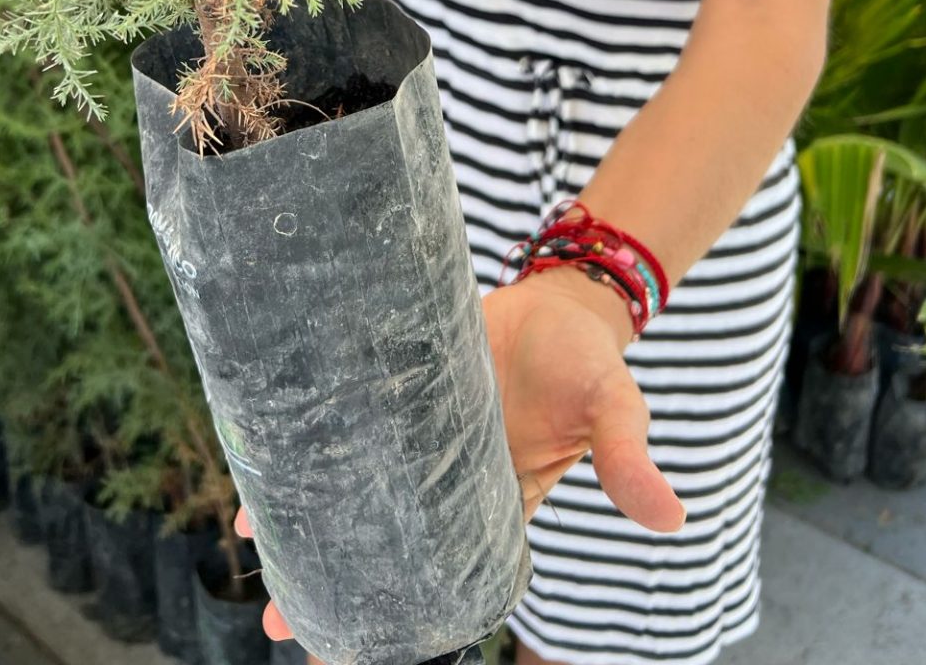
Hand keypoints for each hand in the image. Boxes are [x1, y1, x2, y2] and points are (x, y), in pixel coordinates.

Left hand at [233, 269, 683, 648]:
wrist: (557, 296)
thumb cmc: (588, 359)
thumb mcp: (613, 406)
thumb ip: (626, 458)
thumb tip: (669, 517)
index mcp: (500, 498)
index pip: (447, 574)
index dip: (407, 614)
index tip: (362, 651)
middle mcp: (448, 477)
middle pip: (389, 544)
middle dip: (341, 585)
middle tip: (282, 626)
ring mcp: (417, 435)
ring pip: (358, 489)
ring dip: (311, 517)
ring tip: (255, 552)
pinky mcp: (397, 385)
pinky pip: (348, 426)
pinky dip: (310, 446)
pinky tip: (267, 460)